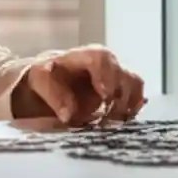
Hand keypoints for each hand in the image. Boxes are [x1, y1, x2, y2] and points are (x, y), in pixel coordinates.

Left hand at [12, 45, 146, 124]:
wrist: (52, 81)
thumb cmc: (46, 76)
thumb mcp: (41, 81)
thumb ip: (54, 95)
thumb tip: (69, 114)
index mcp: (86, 55)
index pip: (102, 59)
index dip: (107, 76)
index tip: (105, 95)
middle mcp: (107, 63)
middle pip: (124, 75)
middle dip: (119, 98)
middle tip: (105, 119)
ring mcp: (117, 76)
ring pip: (135, 85)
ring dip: (128, 106)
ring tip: (112, 122)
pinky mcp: (122, 91)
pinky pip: (137, 97)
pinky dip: (131, 110)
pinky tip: (119, 122)